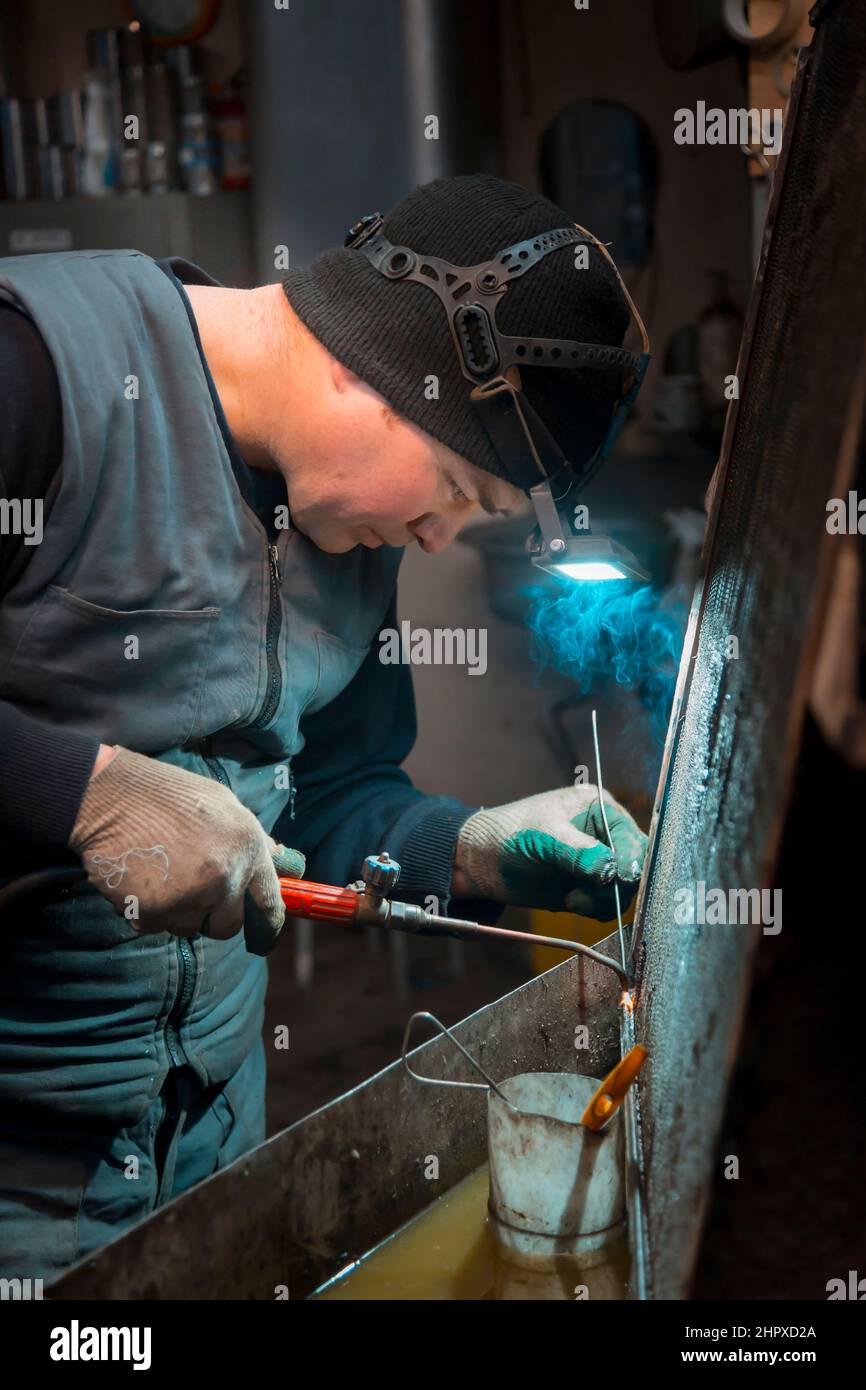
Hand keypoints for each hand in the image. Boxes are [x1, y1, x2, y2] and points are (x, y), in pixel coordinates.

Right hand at [69, 746, 304, 940]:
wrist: (110, 795)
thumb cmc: (166, 795)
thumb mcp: (222, 804)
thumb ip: (252, 841)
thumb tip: (281, 864)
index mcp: (247, 847)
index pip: (270, 903)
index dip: (268, 926)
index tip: (264, 938)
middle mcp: (225, 877)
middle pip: (228, 927)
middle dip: (211, 917)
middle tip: (191, 894)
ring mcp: (189, 897)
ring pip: (188, 928)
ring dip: (176, 913)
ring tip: (160, 874)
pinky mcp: (154, 911)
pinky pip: (155, 927)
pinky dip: (145, 912)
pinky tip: (138, 879)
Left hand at [454, 784, 646, 919]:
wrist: (480, 861)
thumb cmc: (508, 834)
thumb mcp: (542, 837)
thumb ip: (577, 852)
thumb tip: (610, 870)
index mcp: (600, 808)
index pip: (632, 837)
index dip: (630, 860)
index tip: (618, 878)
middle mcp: (606, 834)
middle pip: (635, 865)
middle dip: (615, 885)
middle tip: (584, 895)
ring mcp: (598, 862)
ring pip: (623, 889)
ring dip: (603, 900)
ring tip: (572, 899)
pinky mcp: (587, 886)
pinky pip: (607, 904)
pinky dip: (595, 908)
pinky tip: (570, 902)